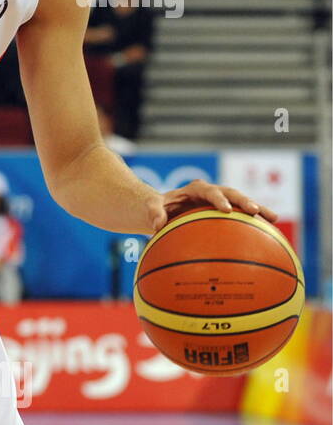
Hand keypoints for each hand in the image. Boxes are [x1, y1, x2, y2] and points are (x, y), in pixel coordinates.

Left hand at [144, 178, 277, 234]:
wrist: (163, 209)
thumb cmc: (156, 208)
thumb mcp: (151, 208)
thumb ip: (153, 213)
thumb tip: (156, 226)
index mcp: (195, 189)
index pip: (210, 191)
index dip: (219, 199)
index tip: (227, 210)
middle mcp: (211, 193)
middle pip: (232, 193)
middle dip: (244, 201)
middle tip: (255, 212)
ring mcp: (220, 202)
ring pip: (242, 204)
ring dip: (257, 210)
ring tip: (274, 220)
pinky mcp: (225, 213)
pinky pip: (241, 217)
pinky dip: (253, 224)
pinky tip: (269, 235)